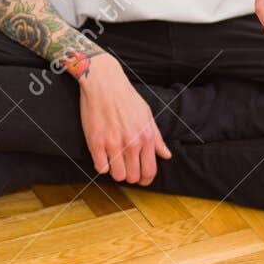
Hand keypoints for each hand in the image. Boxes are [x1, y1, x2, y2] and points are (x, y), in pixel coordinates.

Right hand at [78, 55, 171, 184]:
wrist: (104, 84)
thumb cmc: (127, 98)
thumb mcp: (147, 116)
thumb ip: (157, 138)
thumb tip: (166, 155)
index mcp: (146, 137)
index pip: (150, 170)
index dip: (146, 179)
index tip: (141, 179)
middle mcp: (131, 143)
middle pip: (133, 177)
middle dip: (130, 177)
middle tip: (125, 169)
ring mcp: (113, 144)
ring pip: (118, 175)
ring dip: (116, 172)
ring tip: (114, 163)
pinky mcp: (96, 142)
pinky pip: (101, 168)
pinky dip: (102, 166)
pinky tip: (102, 157)